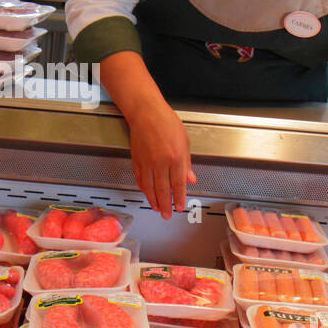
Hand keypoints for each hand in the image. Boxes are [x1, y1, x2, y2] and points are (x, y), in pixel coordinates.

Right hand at [127, 101, 197, 219]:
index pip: (178, 184)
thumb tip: (190, 178)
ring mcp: (147, 162)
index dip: (179, 198)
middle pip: (163, 189)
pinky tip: (147, 194)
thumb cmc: (166, 122)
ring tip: (157, 208)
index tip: (180, 206)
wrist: (146, 112)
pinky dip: (144, 189)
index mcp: (175, 157)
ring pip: (150, 187)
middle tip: (168, 214)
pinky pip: (140, 179)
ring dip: (154, 200)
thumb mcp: (184, 141)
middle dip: (166, 205)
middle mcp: (161, 162)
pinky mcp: (137, 160)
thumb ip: (187, 163)